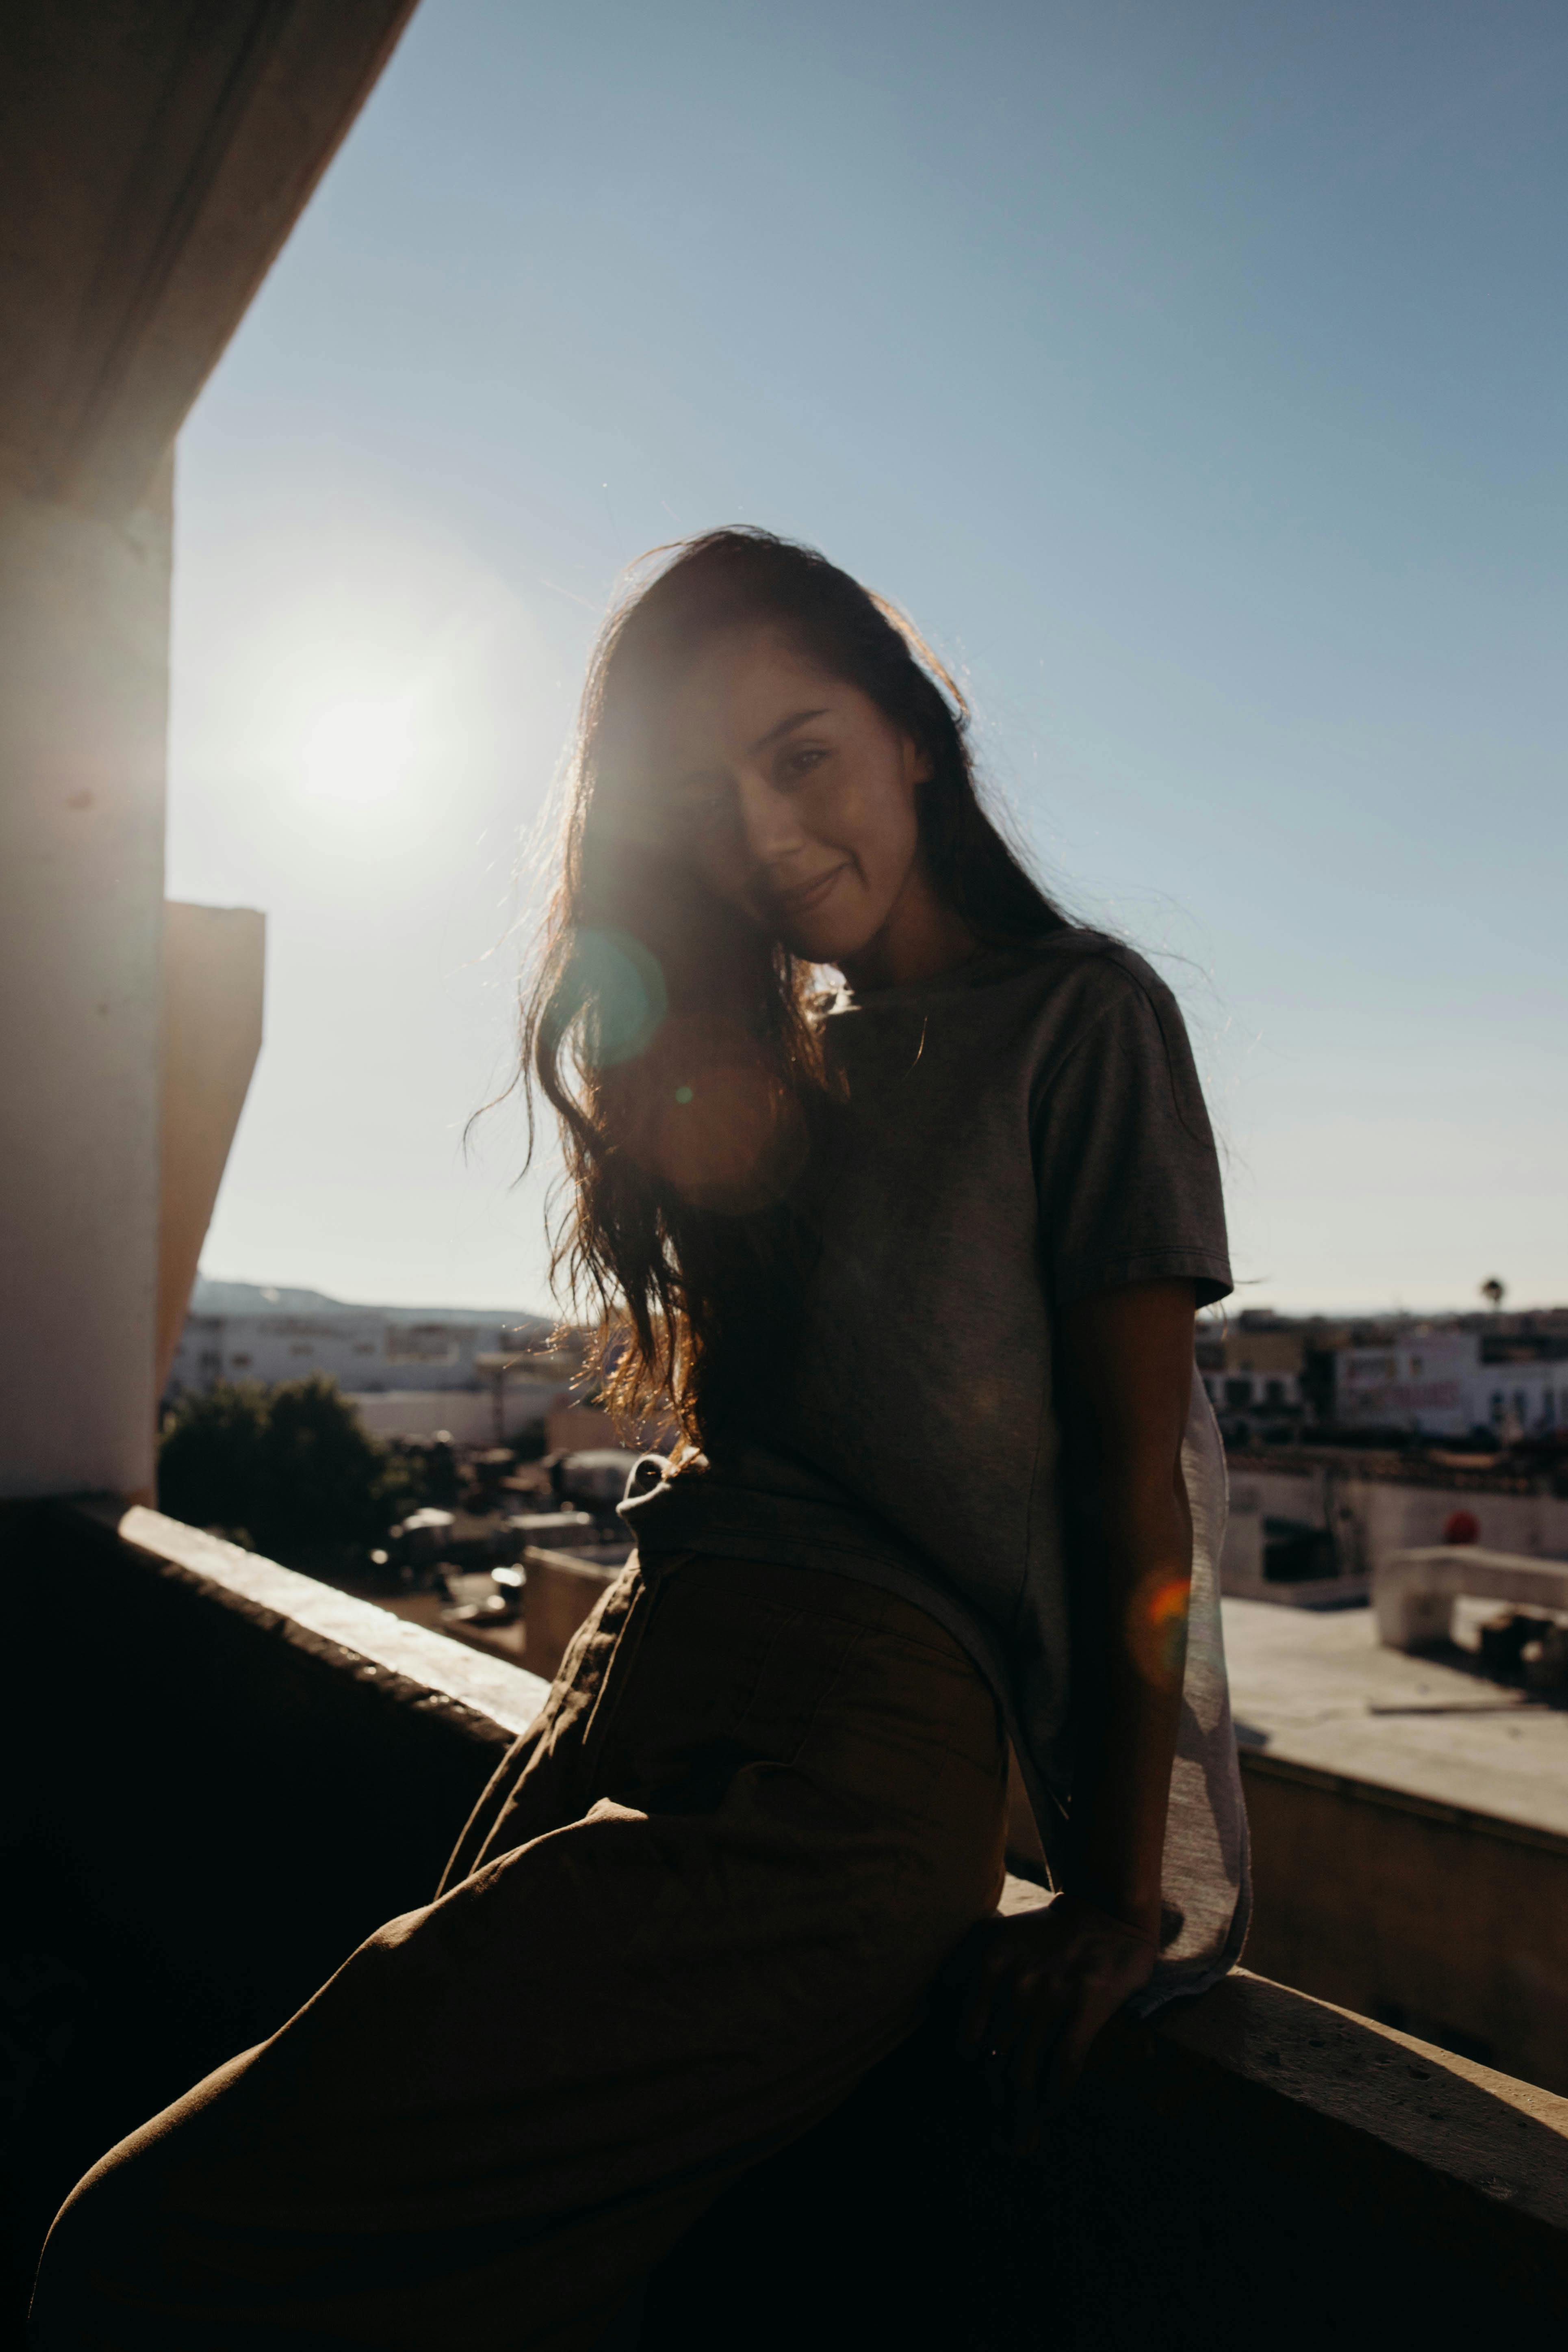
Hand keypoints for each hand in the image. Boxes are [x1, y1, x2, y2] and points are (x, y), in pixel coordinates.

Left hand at [950, 1893, 1156, 2147]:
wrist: (1106, 1911)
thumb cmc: (1047, 1932)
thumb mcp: (994, 1936)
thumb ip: (963, 1967)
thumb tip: (938, 2006)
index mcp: (989, 1968)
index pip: (969, 2042)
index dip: (973, 2078)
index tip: (978, 2099)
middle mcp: (1016, 1985)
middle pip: (997, 2064)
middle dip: (993, 2109)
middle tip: (996, 2143)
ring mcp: (1051, 1998)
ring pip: (1027, 2073)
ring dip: (1022, 2116)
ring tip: (1020, 2144)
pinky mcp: (1086, 2007)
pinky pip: (1064, 2065)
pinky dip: (1055, 2095)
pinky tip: (1050, 2112)